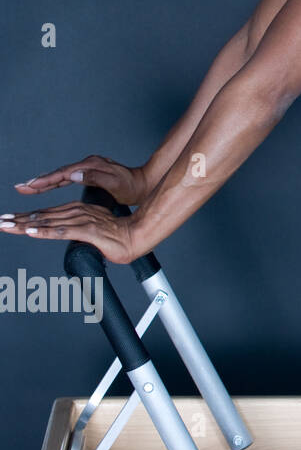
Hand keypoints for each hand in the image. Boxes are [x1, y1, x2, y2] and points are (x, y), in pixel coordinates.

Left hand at [0, 202, 139, 263]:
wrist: (138, 235)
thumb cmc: (118, 236)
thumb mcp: (93, 232)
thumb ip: (78, 232)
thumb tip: (68, 238)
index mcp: (77, 211)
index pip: (46, 215)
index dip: (25, 218)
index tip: (8, 220)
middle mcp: (77, 212)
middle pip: (42, 217)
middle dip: (18, 220)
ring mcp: (82, 220)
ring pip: (48, 222)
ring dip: (25, 225)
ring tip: (6, 226)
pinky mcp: (88, 230)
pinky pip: (62, 231)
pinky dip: (45, 232)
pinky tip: (31, 232)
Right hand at [13, 155, 150, 206]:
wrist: (144, 183)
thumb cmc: (132, 186)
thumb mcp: (116, 183)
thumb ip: (95, 178)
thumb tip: (72, 175)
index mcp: (91, 165)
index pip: (63, 173)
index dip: (45, 181)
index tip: (30, 186)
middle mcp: (88, 164)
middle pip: (59, 173)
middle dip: (39, 181)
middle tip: (21, 187)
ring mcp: (88, 168)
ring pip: (61, 175)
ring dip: (44, 181)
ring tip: (27, 187)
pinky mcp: (89, 173)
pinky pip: (67, 177)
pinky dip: (55, 181)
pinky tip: (46, 185)